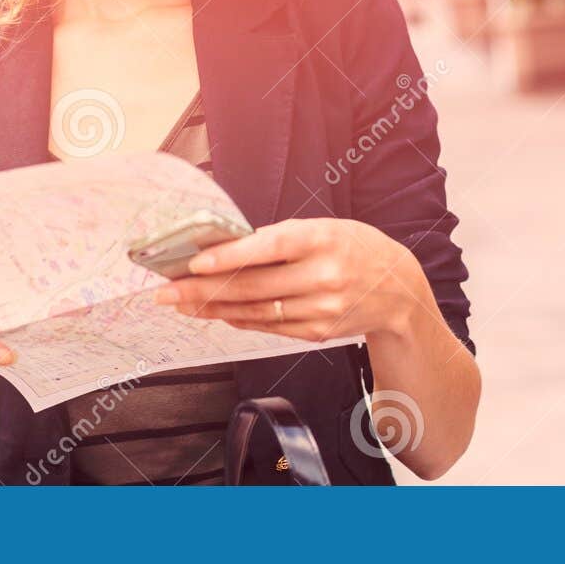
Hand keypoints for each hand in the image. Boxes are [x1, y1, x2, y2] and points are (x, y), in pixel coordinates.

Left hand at [152, 218, 425, 342]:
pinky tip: (214, 313)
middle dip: (202, 290)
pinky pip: (268, 327)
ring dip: (212, 308)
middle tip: (165, 290)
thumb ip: (280, 238)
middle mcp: (324, 278)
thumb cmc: (354, 248)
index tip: (194, 262)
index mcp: (324, 240)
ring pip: (255, 312)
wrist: (399, 290)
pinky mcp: (318, 334)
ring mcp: (321, 310)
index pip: (270, 248)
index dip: (230, 257)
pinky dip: (238, 320)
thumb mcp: (325, 229)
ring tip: (179, 302)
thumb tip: (225, 247)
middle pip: (253, 287)